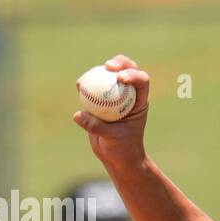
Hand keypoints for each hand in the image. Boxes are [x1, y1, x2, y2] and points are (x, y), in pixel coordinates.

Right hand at [73, 54, 150, 170]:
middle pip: (127, 70)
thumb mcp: (112, 139)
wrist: (117, 158)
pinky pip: (94, 87)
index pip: (142, 82)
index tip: (121, 78)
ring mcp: (115, 96)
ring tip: (87, 78)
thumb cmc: (122, 149)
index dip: (133, 75)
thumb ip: (96, 126)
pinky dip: (87, 84)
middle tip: (108, 66)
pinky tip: (79, 85)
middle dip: (119, 63)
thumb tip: (77, 114)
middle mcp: (129, 95)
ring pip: (109, 76)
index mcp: (139, 102)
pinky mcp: (102, 100)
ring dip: (99, 71)